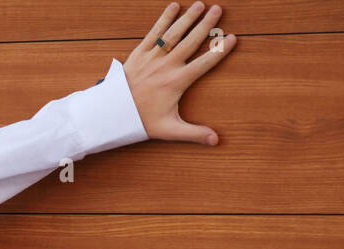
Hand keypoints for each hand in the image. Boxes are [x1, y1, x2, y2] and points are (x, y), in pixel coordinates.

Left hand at [122, 2, 236, 144]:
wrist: (111, 114)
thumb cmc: (140, 121)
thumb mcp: (168, 129)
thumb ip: (193, 133)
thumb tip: (215, 141)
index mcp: (176, 82)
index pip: (204, 63)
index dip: (219, 51)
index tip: (232, 38)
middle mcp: (166, 66)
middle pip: (191, 41)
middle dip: (206, 25)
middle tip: (219, 9)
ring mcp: (152, 58)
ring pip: (174, 34)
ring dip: (188, 18)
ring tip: (202, 5)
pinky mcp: (139, 53)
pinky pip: (154, 33)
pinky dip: (163, 19)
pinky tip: (174, 6)